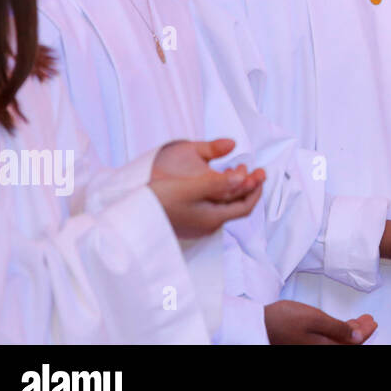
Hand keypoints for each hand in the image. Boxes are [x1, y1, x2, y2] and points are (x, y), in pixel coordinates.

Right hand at [150, 139, 264, 238]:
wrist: (128, 217)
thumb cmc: (159, 200)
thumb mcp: (191, 187)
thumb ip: (219, 183)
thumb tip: (245, 177)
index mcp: (213, 219)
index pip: (245, 207)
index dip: (256, 190)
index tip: (261, 173)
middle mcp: (208, 225)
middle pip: (235, 205)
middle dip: (245, 185)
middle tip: (248, 166)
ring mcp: (197, 224)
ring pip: (222, 204)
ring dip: (231, 186)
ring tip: (232, 168)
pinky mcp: (186, 220)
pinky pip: (210, 205)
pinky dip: (217, 191)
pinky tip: (211, 179)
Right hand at [264, 300, 376, 344]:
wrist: (260, 323)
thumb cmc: (285, 319)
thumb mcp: (315, 319)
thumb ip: (337, 328)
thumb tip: (357, 337)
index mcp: (323, 348)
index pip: (352, 344)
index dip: (365, 333)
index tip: (372, 321)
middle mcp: (319, 349)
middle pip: (346, 344)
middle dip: (359, 332)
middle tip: (369, 319)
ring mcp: (312, 346)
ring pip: (338, 341)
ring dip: (349, 331)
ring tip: (359, 319)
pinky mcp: (306, 342)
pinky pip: (328, 339)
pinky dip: (338, 331)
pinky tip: (342, 324)